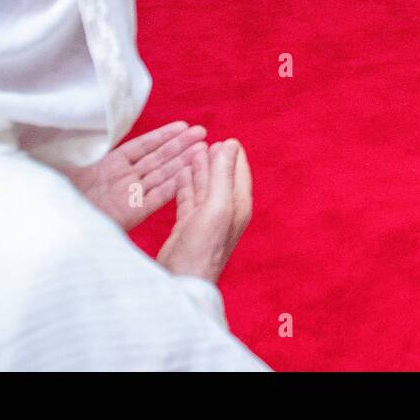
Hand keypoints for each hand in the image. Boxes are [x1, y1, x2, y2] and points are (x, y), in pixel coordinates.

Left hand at [62, 121, 207, 230]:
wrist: (53, 226)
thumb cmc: (55, 195)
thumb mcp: (64, 164)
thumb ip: (80, 146)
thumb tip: (84, 122)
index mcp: (106, 165)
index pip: (141, 146)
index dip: (162, 136)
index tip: (182, 126)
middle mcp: (121, 179)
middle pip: (156, 158)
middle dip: (180, 145)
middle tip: (202, 132)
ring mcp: (129, 195)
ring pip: (162, 174)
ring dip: (183, 161)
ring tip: (202, 148)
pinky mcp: (132, 214)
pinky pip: (158, 196)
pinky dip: (174, 184)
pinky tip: (190, 173)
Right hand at [156, 139, 252, 283]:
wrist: (182, 280)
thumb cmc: (203, 247)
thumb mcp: (216, 205)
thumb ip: (222, 174)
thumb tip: (230, 144)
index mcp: (238, 205)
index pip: (239, 173)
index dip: (233, 155)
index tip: (226, 139)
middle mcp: (225, 211)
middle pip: (221, 177)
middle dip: (215, 159)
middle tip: (206, 140)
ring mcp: (206, 219)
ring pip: (204, 187)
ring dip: (199, 169)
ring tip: (193, 152)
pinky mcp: (188, 226)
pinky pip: (189, 198)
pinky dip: (186, 184)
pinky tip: (180, 174)